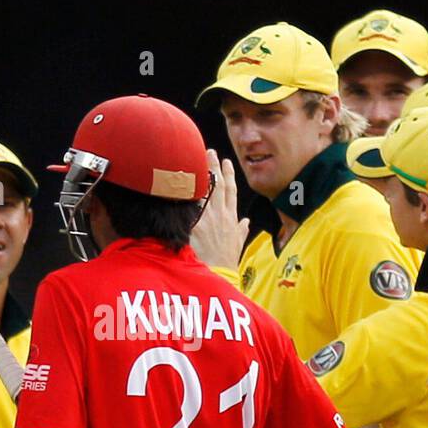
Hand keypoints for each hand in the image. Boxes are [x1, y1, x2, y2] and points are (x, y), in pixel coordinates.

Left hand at [189, 149, 247, 269]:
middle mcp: (221, 215)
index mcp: (231, 219)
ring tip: (196, 158)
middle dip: (214, 167)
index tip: (226, 162)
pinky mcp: (195, 224)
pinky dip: (188, 191)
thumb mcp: (237, 246)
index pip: (231, 192)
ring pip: (205, 190)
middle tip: (209, 152)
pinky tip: (181, 178)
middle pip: (218, 185)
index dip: (229, 175)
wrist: (219, 276)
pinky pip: (191, 204)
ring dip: (201, 173)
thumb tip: (246, 222)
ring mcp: (208, 218)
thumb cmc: (226, 264)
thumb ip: (240, 232)